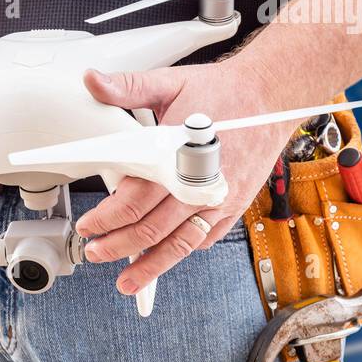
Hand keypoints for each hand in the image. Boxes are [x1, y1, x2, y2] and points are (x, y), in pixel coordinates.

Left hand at [75, 58, 290, 295]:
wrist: (274, 96)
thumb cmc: (223, 92)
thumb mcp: (170, 83)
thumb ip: (127, 88)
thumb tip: (92, 80)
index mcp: (176, 159)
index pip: (132, 202)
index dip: (105, 220)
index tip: (87, 227)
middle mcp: (199, 186)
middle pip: (150, 230)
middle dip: (118, 247)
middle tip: (95, 253)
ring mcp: (219, 200)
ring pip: (179, 244)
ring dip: (150, 265)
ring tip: (127, 281)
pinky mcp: (235, 206)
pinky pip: (205, 238)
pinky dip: (183, 252)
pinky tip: (164, 258)